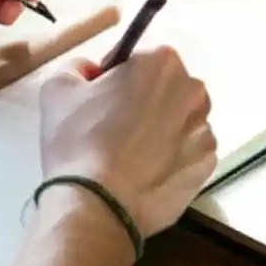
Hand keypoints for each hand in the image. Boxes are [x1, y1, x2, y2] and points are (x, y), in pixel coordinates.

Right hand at [38, 46, 216, 237]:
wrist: (98, 204)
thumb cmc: (78, 139)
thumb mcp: (58, 89)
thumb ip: (78, 67)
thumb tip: (90, 71)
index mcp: (162, 63)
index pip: (141, 61)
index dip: (119, 79)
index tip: (102, 101)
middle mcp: (193, 91)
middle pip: (167, 90)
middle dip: (146, 102)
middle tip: (115, 129)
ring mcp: (205, 130)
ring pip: (181, 122)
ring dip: (162, 131)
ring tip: (131, 156)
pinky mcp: (208, 164)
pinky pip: (189, 154)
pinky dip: (173, 160)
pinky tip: (147, 174)